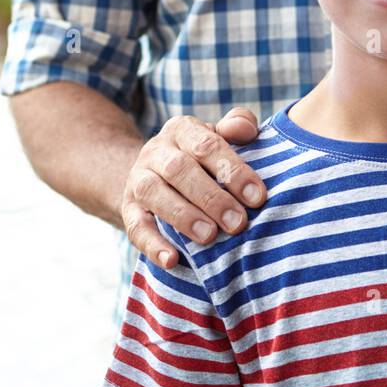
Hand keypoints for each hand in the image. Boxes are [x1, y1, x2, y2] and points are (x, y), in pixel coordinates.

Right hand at [121, 106, 265, 268]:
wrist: (154, 174)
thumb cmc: (201, 158)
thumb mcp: (218, 136)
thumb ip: (238, 126)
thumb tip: (246, 130)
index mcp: (182, 130)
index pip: (206, 145)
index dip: (233, 170)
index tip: (257, 197)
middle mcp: (156, 151)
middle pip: (179, 169)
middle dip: (211, 197)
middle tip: (237, 223)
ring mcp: (137, 180)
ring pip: (153, 193)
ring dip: (183, 216)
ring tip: (210, 237)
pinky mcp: (128, 210)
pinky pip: (136, 226)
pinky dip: (153, 245)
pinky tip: (172, 260)